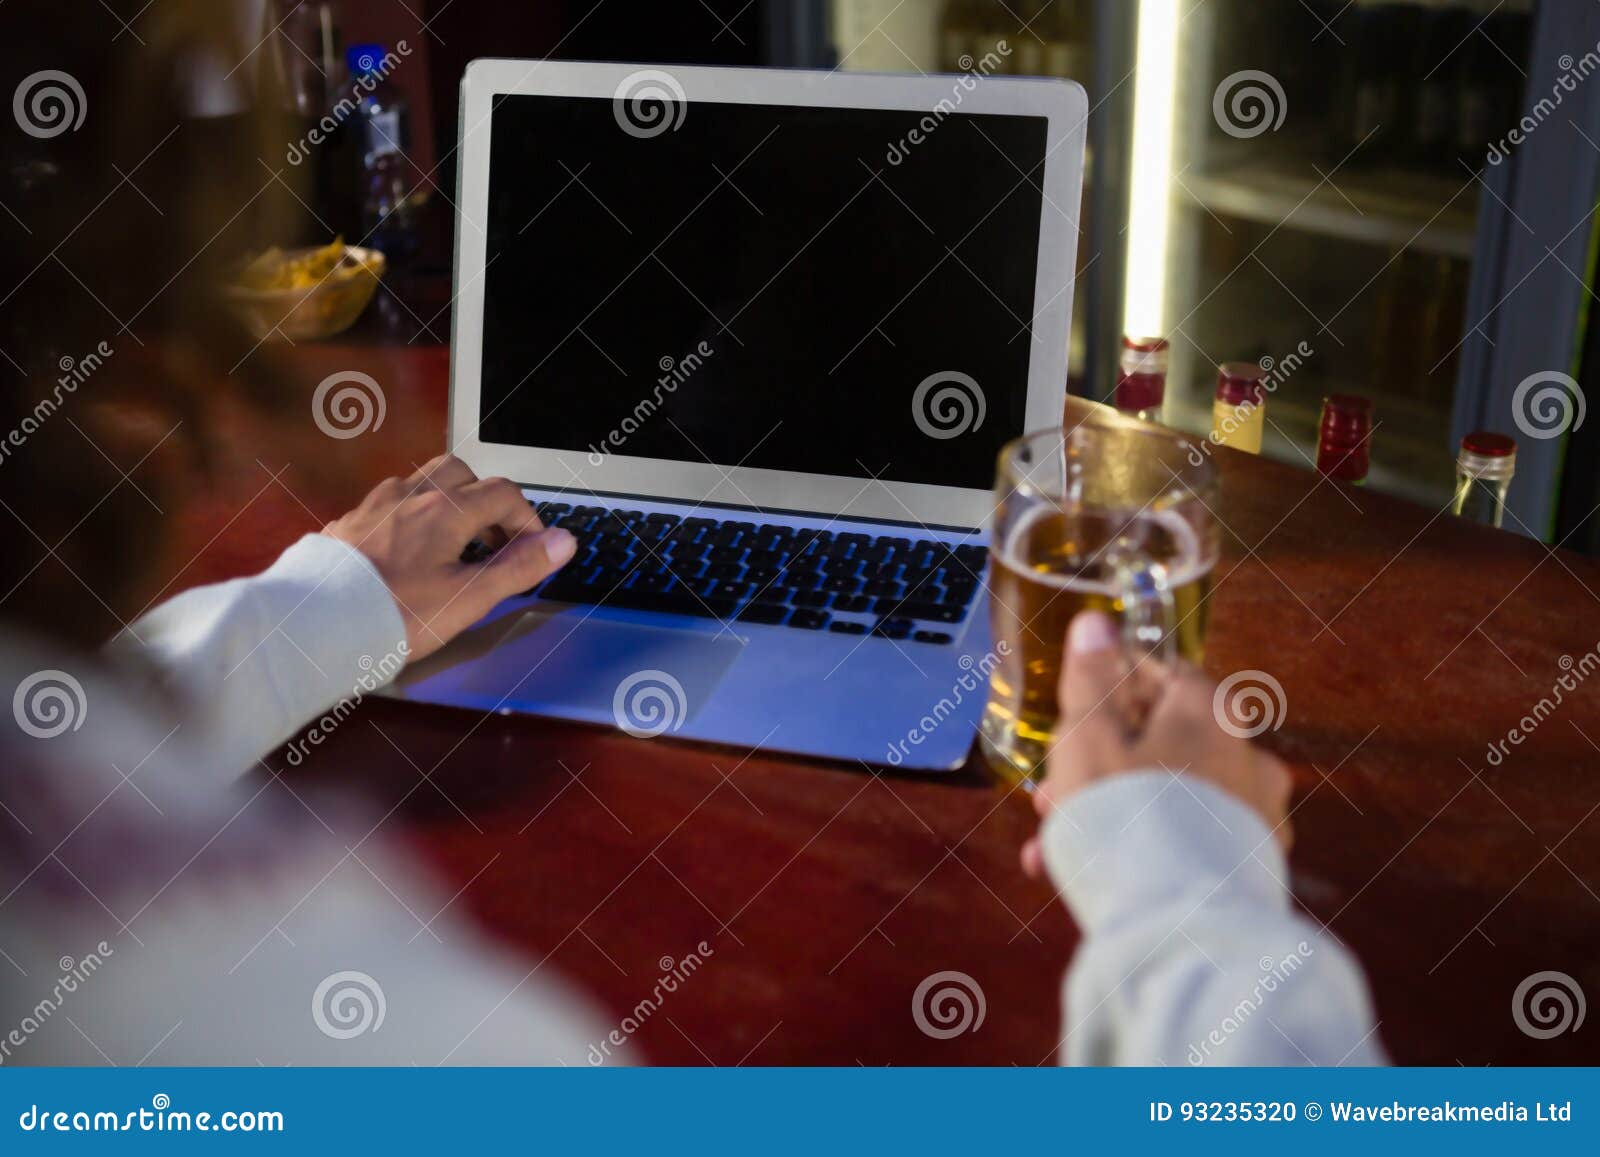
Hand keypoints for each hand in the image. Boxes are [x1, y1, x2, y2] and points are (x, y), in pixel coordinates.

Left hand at [322, 454, 576, 660]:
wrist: (314, 626)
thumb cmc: (391, 615)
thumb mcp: (467, 598)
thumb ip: (517, 568)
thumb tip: (562, 542)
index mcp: (444, 511)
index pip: (502, 493)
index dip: (527, 519)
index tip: (533, 548)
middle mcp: (408, 498)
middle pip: (461, 472)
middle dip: (486, 499)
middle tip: (494, 539)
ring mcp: (374, 507)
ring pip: (421, 482)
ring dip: (447, 502)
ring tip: (453, 543)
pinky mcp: (347, 525)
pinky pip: (388, 504)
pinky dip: (411, 517)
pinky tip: (408, 552)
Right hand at [1020, 611, 1292, 878]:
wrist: (1179, 928)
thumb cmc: (1125, 818)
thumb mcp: (1088, 737)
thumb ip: (1091, 677)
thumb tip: (1096, 622)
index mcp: (1212, 712)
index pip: (1162, 674)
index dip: (1109, 688)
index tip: (1072, 715)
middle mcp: (1248, 757)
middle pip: (1163, 743)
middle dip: (1098, 766)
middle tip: (1050, 796)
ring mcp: (1257, 818)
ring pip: (1169, 799)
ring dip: (1109, 813)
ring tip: (1053, 848)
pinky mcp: (1252, 871)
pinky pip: (1186, 844)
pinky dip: (1141, 850)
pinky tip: (1086, 878)